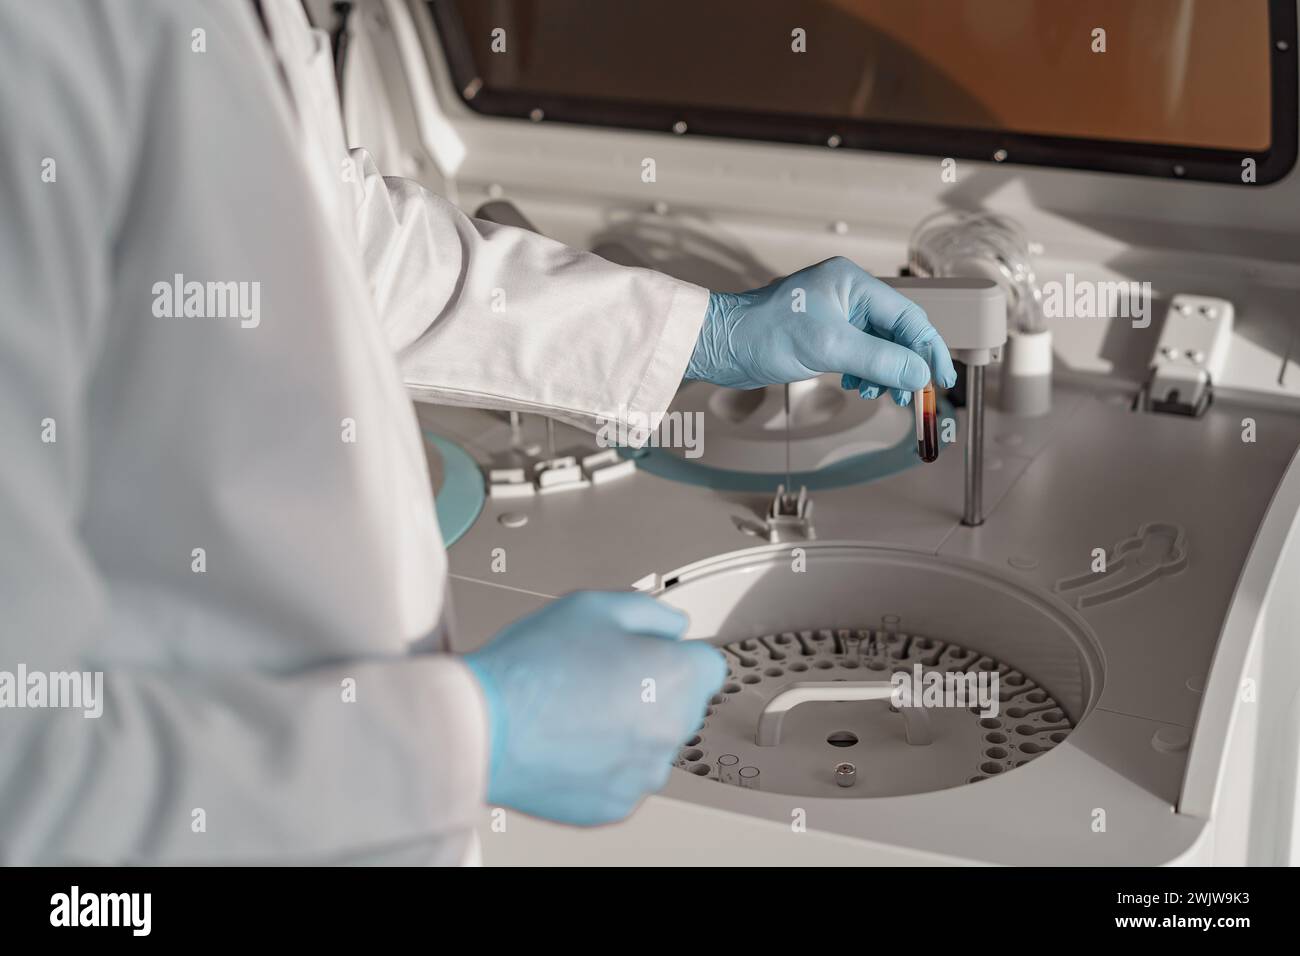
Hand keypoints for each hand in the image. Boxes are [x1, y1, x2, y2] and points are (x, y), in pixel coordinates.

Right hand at [463, 591, 724, 824]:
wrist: (483, 728)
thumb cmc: (533, 668)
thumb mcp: (595, 606)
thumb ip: (651, 613)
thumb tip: (672, 628)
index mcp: (677, 679)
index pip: (707, 664)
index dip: (674, 652)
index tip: (648, 653)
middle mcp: (670, 732)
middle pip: (681, 704)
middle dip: (653, 688)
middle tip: (600, 674)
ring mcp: (643, 774)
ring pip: (651, 742)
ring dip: (629, 727)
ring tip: (577, 708)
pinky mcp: (614, 804)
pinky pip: (622, 774)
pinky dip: (603, 761)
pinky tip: (568, 739)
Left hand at [686, 256, 958, 404]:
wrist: (721, 345)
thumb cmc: (763, 334)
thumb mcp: (829, 348)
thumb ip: (880, 359)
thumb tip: (918, 373)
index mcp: (853, 283)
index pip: (908, 316)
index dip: (928, 349)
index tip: (941, 377)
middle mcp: (847, 294)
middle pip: (896, 331)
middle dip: (904, 364)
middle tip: (911, 395)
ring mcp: (834, 314)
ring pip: (878, 345)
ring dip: (883, 372)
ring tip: (875, 392)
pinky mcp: (822, 334)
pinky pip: (858, 353)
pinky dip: (864, 371)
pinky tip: (856, 384)